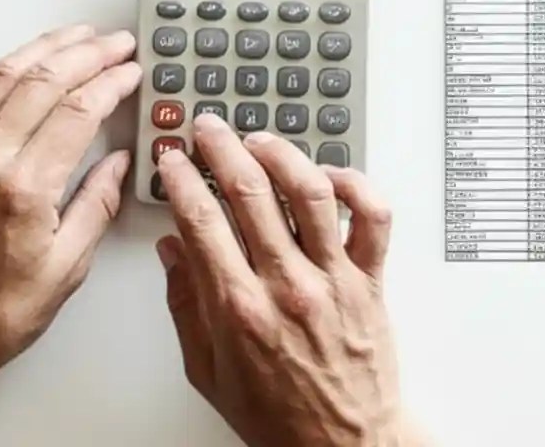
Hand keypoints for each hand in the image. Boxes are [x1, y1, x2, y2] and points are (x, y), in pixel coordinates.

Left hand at [0, 25, 142, 445]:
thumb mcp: (68, 266)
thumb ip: (98, 203)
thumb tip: (121, 162)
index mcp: (22, 190)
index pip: (76, 112)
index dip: (110, 83)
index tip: (133, 71)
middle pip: (42, 83)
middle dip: (86, 54)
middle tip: (117, 42)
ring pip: (5, 78)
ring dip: (46, 49)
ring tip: (80, 35)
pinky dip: (13, 68)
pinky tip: (34, 61)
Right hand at [155, 115, 421, 446]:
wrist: (343, 445)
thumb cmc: (277, 415)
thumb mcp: (207, 371)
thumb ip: (186, 306)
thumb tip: (173, 250)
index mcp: (239, 309)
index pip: (201, 220)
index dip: (179, 179)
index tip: (171, 161)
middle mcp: (288, 286)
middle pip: (249, 191)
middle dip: (220, 147)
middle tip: (207, 129)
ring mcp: (334, 278)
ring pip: (311, 191)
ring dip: (280, 152)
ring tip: (259, 138)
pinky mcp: (371, 279)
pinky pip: (373, 216)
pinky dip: (355, 183)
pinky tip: (328, 174)